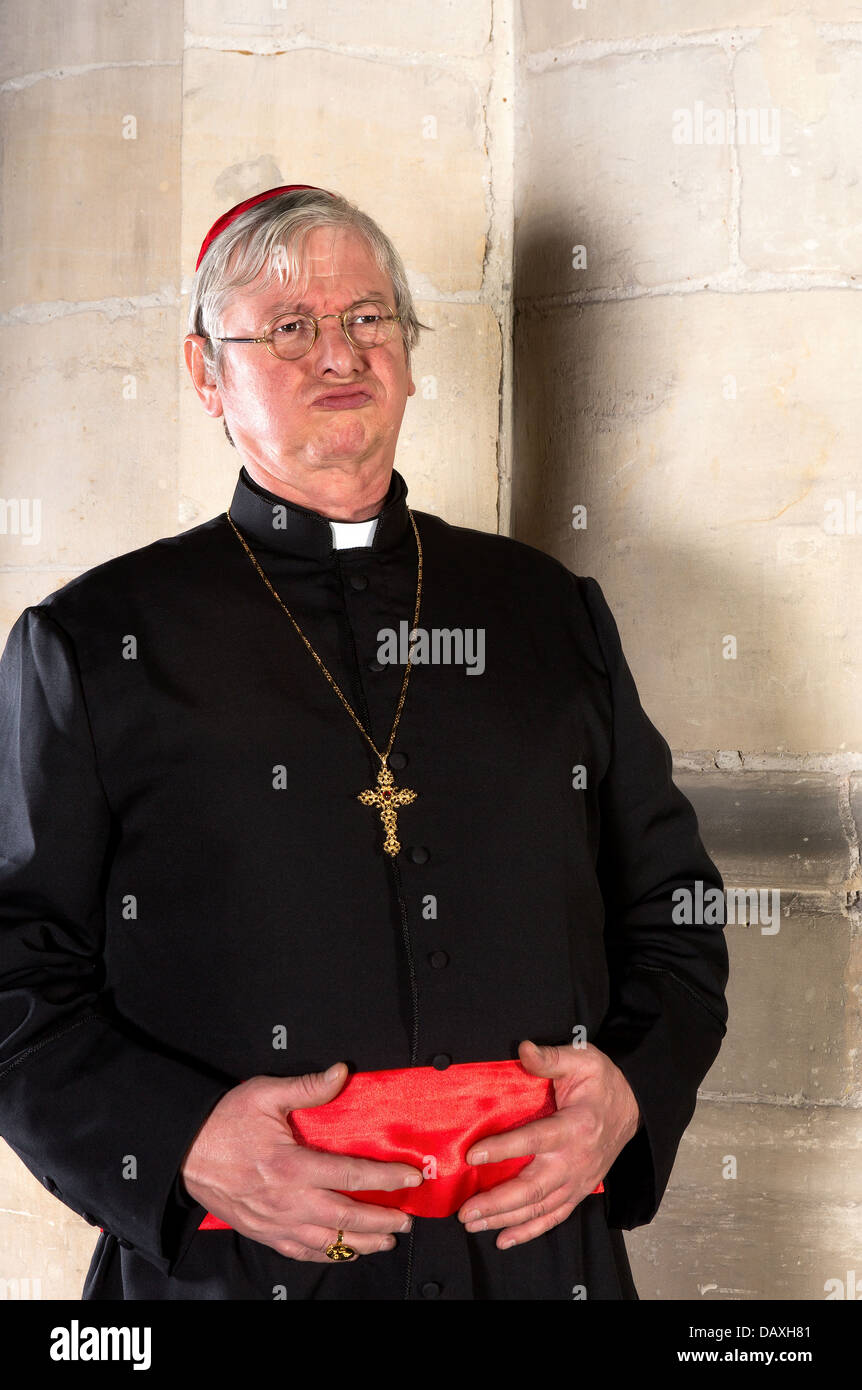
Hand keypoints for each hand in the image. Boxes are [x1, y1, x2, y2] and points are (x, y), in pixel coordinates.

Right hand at [179, 1064, 422, 1262]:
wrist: (183, 1152)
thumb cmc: (223, 1121)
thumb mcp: (265, 1094)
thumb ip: (307, 1086)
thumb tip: (341, 1072)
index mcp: (291, 1166)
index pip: (350, 1176)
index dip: (385, 1179)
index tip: (410, 1178)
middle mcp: (287, 1200)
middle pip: (346, 1218)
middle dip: (382, 1221)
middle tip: (407, 1219)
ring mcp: (274, 1221)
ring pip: (328, 1241)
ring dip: (361, 1243)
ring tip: (386, 1240)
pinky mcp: (262, 1232)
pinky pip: (300, 1251)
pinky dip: (327, 1255)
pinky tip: (343, 1251)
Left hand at [456, 1039, 640, 1249]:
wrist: (634, 1109)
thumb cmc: (603, 1083)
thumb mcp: (582, 1060)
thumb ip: (551, 1057)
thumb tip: (523, 1048)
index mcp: (575, 1126)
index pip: (535, 1140)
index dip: (504, 1149)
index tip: (473, 1155)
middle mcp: (576, 1160)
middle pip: (534, 1187)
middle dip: (497, 1202)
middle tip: (466, 1210)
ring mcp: (578, 1180)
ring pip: (540, 1207)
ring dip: (505, 1219)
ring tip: (473, 1223)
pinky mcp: (578, 1191)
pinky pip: (553, 1216)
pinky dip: (529, 1231)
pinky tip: (504, 1239)